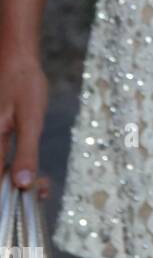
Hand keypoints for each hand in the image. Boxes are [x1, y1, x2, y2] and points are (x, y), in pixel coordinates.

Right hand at [0, 46, 50, 197]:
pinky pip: (2, 163)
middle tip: (44, 189)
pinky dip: (16, 171)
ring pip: (1, 173)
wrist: (16, 59)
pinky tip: (32, 174)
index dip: (13, 198)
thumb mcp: (31, 118)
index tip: (38, 195)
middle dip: (18, 192)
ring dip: (18, 183)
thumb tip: (22, 184)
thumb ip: (26, 151)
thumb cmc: (23, 84)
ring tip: (42, 185)